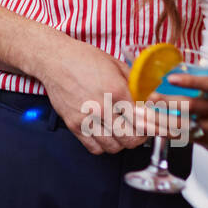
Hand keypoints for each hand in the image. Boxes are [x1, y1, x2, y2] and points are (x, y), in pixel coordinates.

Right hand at [35, 38, 145, 154]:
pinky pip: (94, 148)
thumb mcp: (115, 65)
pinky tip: (104, 135)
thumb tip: (151, 99)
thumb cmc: (84, 58)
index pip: (144, 120)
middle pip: (131, 139)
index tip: (152, 125)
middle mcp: (103, 107)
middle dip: (139, 137)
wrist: (55, 60)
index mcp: (117, 90)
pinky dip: (103, 146)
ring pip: (113, 147)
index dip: (152, 126)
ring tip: (121, 134)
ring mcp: (87, 118)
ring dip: (121, 143)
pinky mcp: (74, 125)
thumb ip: (134, 84)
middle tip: (139, 131)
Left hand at [148, 73, 207, 156]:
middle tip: (150, 98)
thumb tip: (165, 79)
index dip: (190, 81)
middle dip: (168, 102)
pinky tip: (150, 127)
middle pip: (192, 106)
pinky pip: (183, 137)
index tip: (171, 78)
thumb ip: (200, 88)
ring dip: (160, 120)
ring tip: (142, 115)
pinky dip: (164, 132)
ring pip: (184, 125)